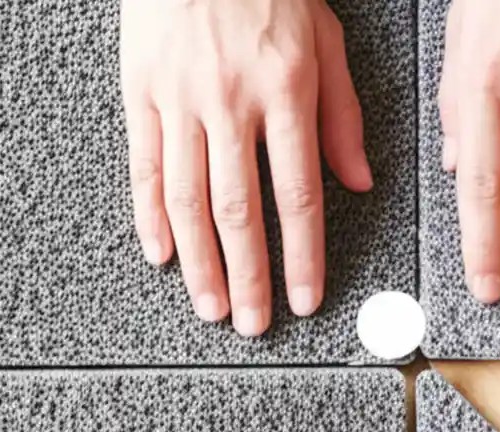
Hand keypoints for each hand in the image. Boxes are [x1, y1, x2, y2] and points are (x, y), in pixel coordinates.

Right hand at [120, 0, 371, 335]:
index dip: (302, 256)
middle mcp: (230, 103)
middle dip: (248, 276)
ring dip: (200, 262)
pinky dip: (149, 216)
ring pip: (188, 198)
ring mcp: (179, 100)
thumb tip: (360, 183)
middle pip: (239, 210)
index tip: (306, 299)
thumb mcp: (326, 40)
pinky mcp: (139, 92)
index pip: (297, 195)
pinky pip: (143, 166)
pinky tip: (160, 254)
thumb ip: (342, 116)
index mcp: (286, 92)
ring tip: (210, 306)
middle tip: (254, 324)